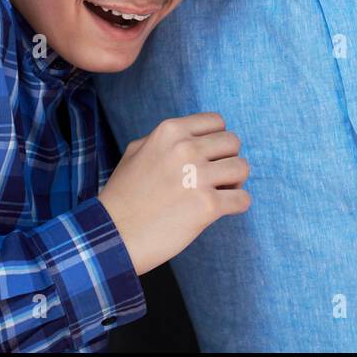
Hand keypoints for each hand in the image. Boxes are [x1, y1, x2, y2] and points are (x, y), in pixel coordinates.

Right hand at [97, 112, 250, 275]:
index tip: (208, 157)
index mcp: (169, 131)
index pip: (217, 121)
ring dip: (235, 182)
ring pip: (242, 168)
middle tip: (215, 178)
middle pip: (233, 142)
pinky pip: (243, 199)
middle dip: (227, 159)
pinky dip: (237, 205)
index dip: (216, 140)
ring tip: (219, 193)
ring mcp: (198, 177)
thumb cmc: (123, 196)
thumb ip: (166, 140)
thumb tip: (196, 137)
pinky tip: (221, 211)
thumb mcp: (136, 152)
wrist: (113, 235)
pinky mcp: (207, 206)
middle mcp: (185, 149)